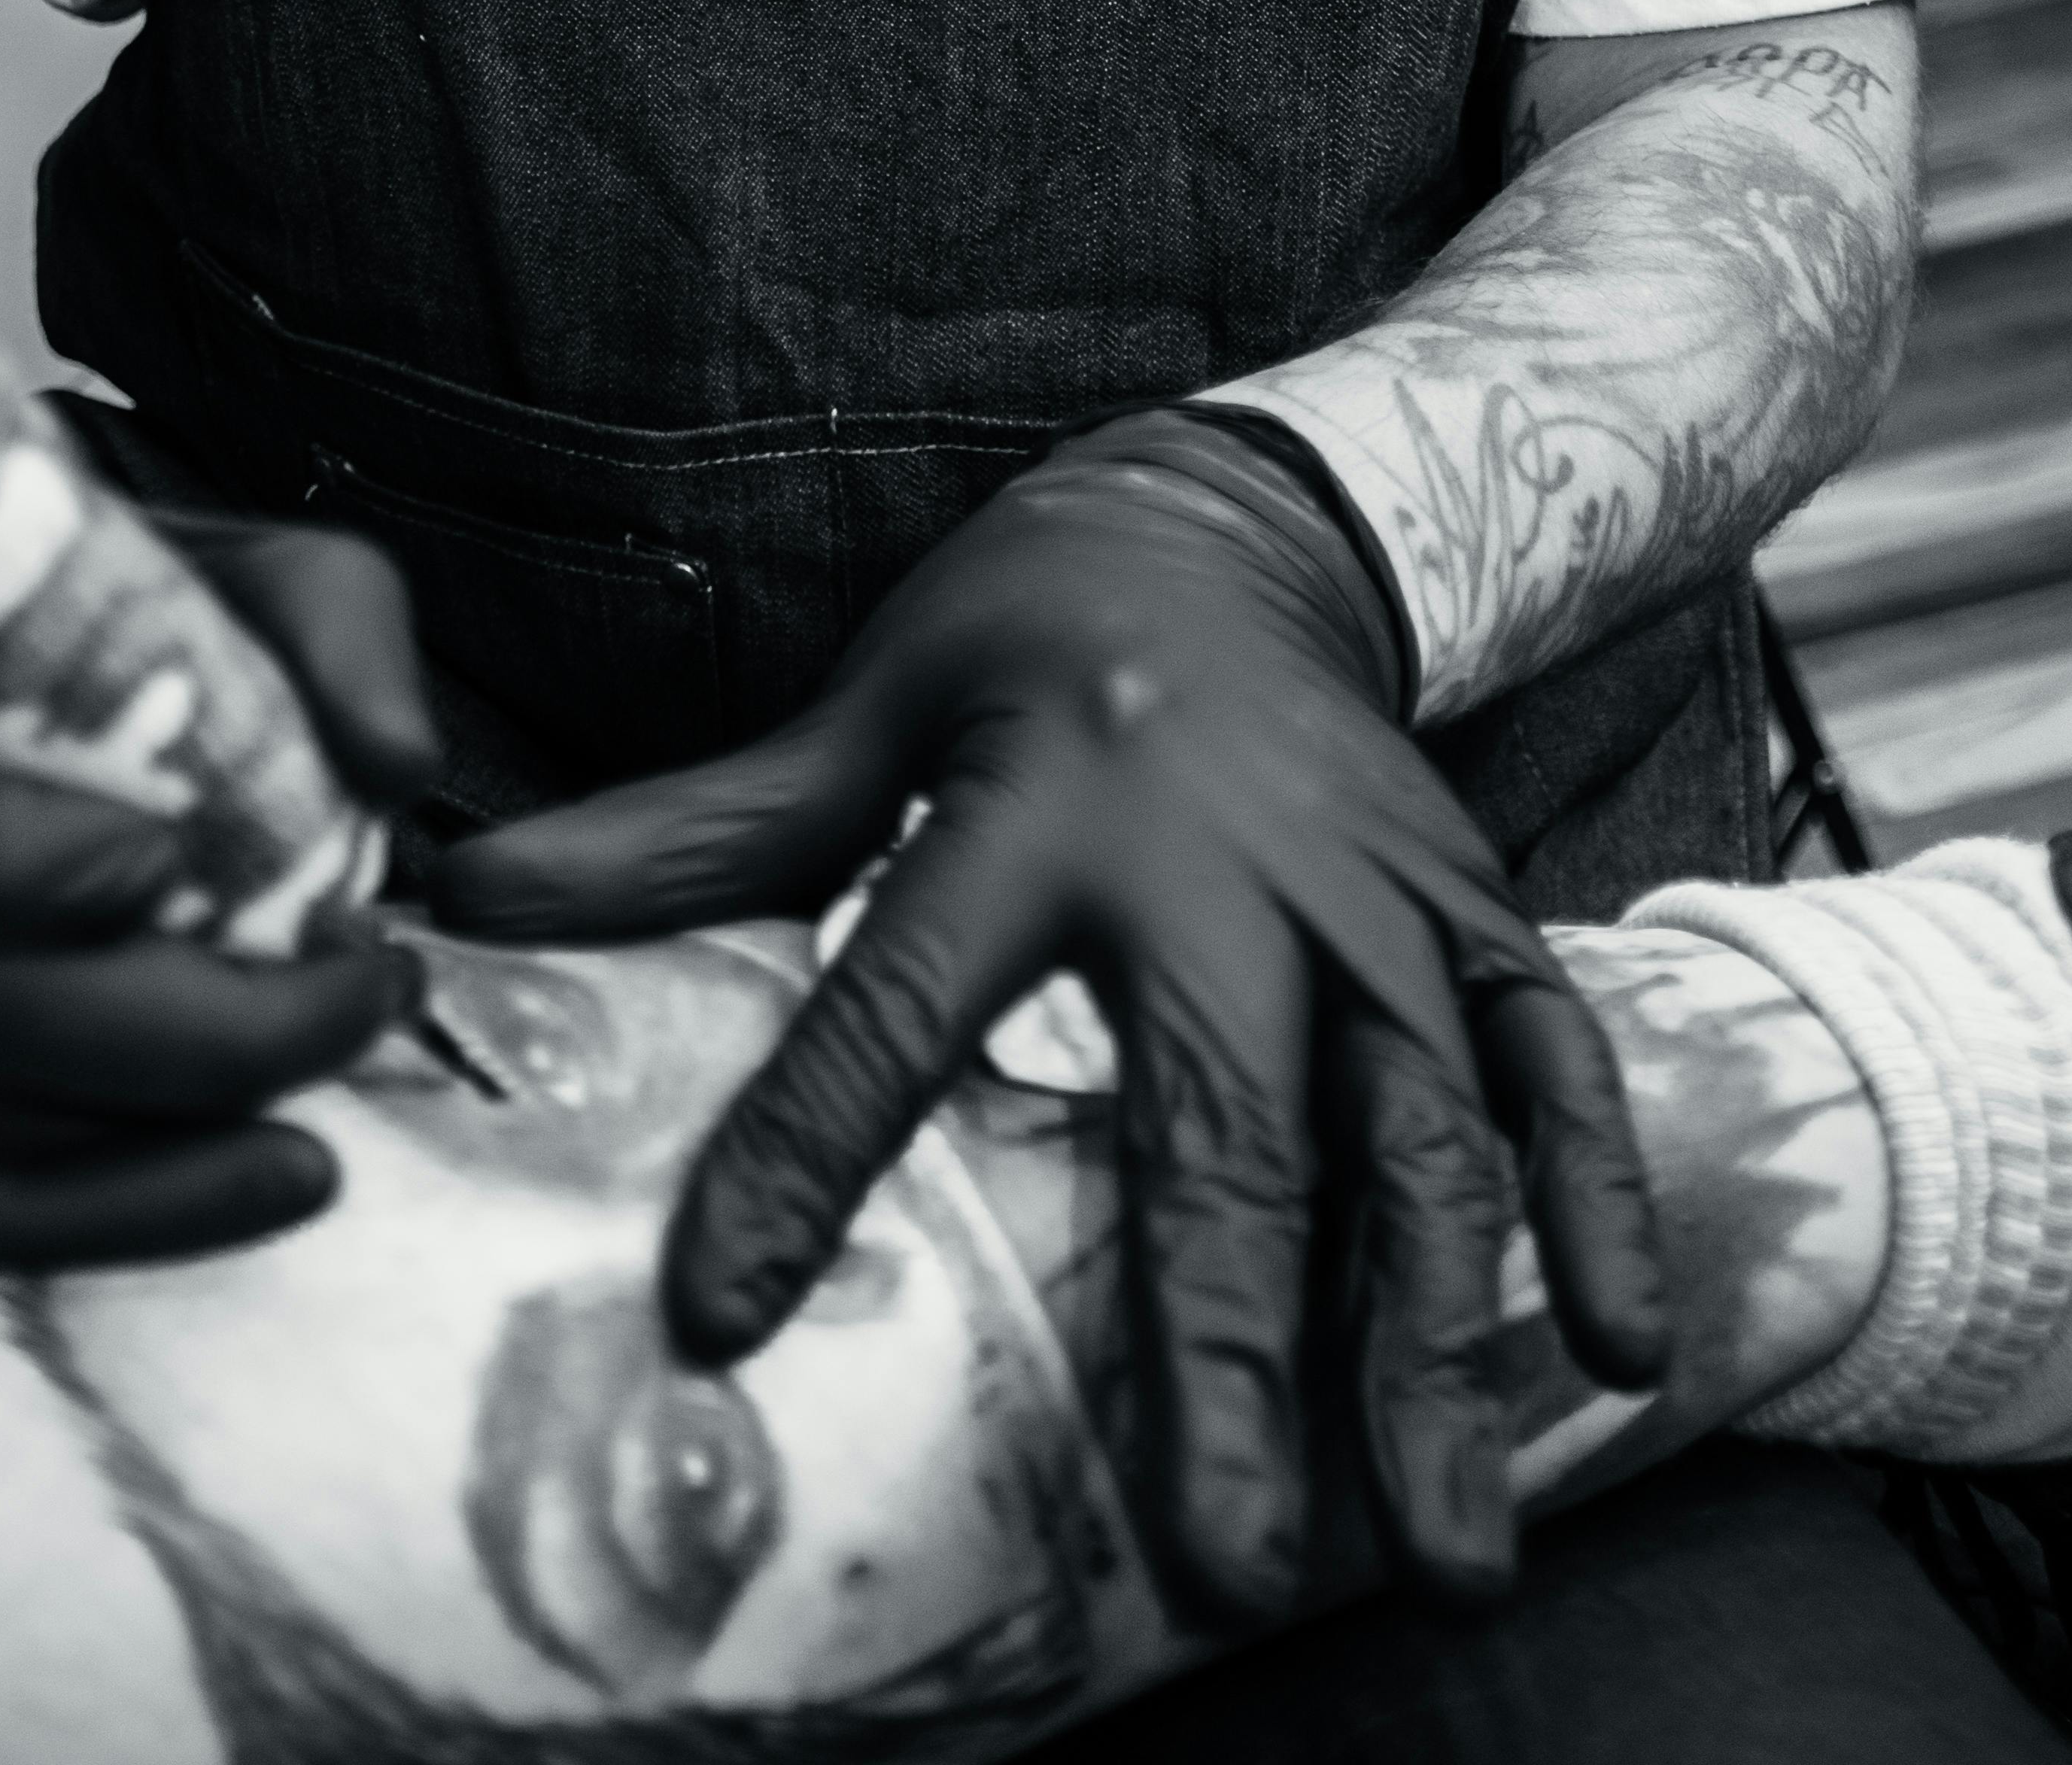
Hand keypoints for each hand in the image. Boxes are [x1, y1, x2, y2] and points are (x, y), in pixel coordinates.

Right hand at [0, 502, 439, 1271]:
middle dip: (180, 1029)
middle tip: (362, 991)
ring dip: (162, 1138)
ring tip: (334, 1080)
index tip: (182, 861)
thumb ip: (310, 620)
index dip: (6, 860)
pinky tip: (249, 1182)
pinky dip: (104, 1215)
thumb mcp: (183, 544)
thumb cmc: (8, 595)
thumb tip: (395, 766)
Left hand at [432, 409, 1668, 1625]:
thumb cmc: (1016, 640)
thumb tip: (461, 892)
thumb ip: (685, 833)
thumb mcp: (855, 708)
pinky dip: (1597, 1197)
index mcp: (1027, 807)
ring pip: (1414, 1134)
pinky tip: (1610, 1355)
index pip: (893, 1004)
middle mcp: (1215, 859)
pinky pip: (1558, 1059)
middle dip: (1219, 1350)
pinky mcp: (1474, 904)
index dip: (803, 1153)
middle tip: (1217, 1562)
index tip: (725, 1320)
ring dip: (1428, 1344)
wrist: (1232, 509)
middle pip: (1217, 1124)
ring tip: (1430, 1549)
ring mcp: (1369, 889)